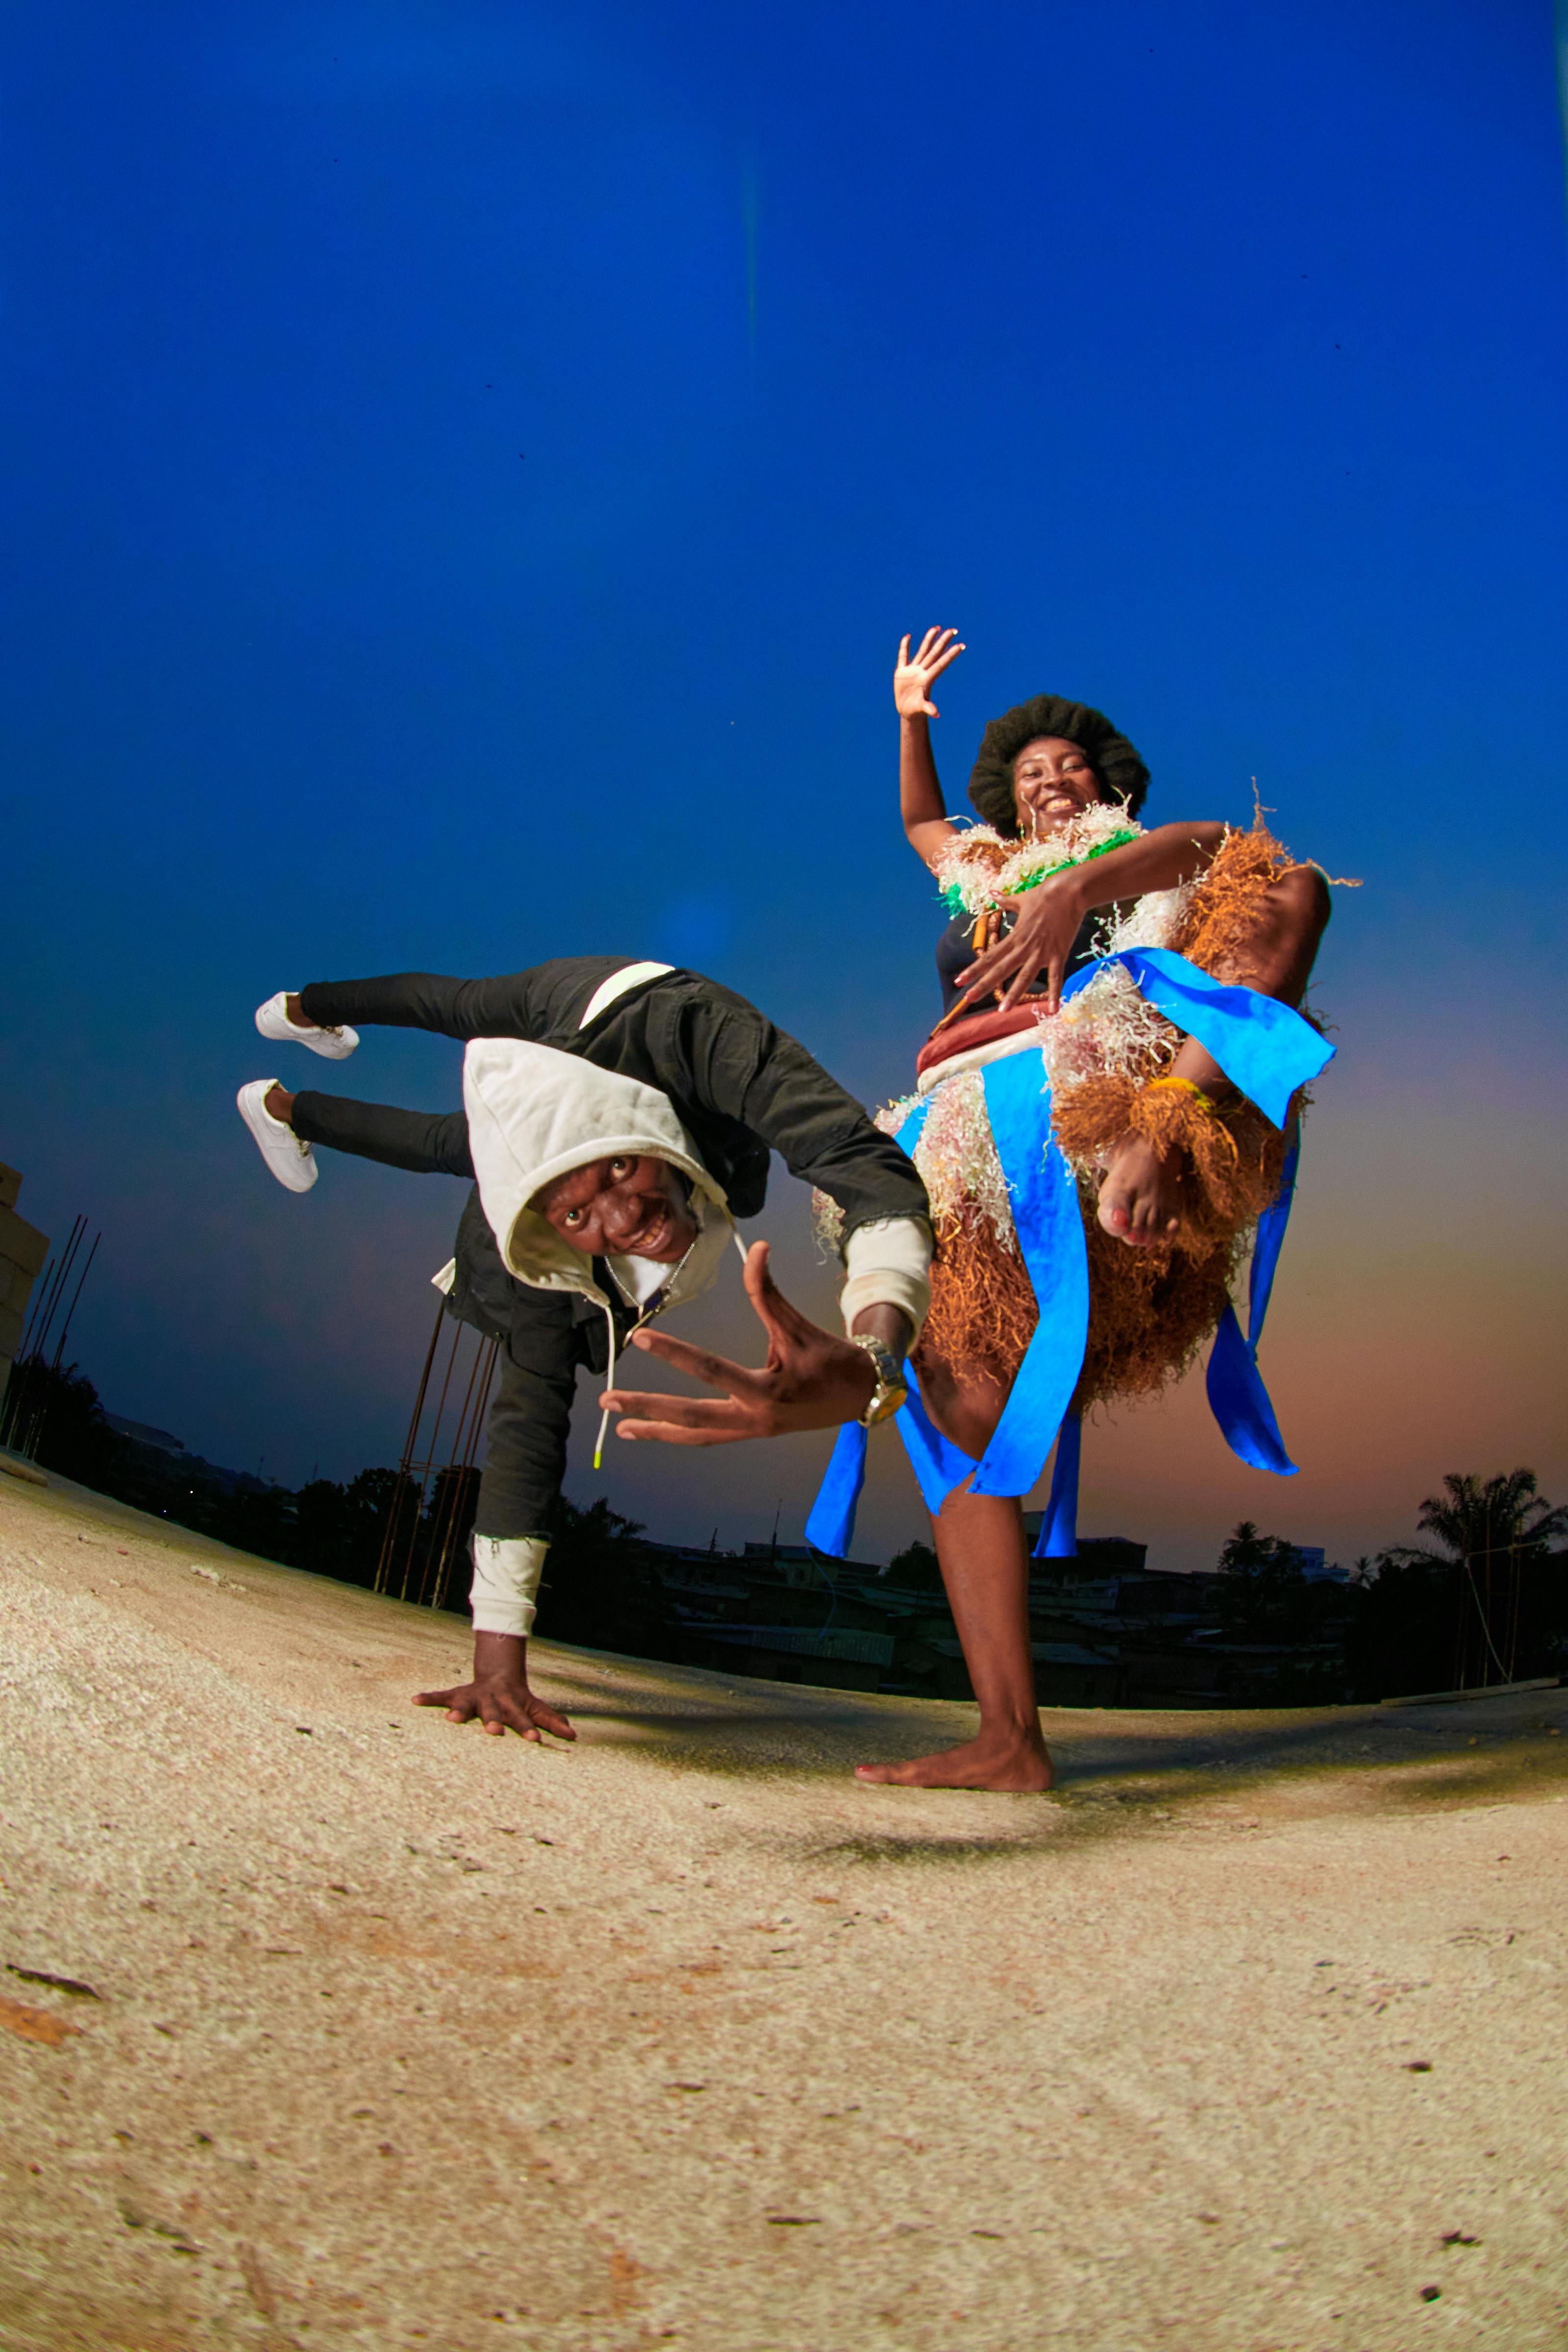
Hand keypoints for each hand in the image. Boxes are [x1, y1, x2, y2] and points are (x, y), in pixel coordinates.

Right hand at [414, 1632, 574, 1740]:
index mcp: (512, 1705)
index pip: (522, 1718)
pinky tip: (414, 1700)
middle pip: (493, 1711)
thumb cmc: (518, 1699)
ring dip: (459, 1711)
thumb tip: (574, 1736)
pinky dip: (428, 1697)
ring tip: (451, 1720)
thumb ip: (552, 1721)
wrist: (499, 1672)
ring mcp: (473, 1696)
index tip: (534, 1740)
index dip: (528, 1728)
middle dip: (493, 1721)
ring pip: (466, 1703)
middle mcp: (492, 1700)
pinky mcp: (456, 1694)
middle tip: (493, 1731)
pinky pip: (440, 1695)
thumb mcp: (536, 1707)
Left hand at [600, 1241, 877, 1445]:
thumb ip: (769, 1292)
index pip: (710, 1371)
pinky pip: (708, 1436)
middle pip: (690, 1418)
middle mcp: (755, 1418)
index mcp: (767, 1391)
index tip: (640, 1339)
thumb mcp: (799, 1324)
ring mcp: (751, 1431)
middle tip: (608, 1401)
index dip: (674, 1353)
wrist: (862, 1395)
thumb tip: (756, 1248)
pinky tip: (656, 1429)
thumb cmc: (832, 1360)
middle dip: (647, 1410)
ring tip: (621, 1427)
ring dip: (657, 1431)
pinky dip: (680, 1433)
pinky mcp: (751, 1432)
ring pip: (695, 1435)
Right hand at [894, 627, 965, 719]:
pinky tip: (908, 637)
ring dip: (929, 639)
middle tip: (953, 630)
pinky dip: (904, 647)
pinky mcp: (902, 672)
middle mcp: (923, 671)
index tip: (961, 645)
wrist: (907, 711)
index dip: (951, 654)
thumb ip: (928, 708)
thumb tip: (936, 714)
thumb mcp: (921, 708)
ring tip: (936, 628)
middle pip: (935, 653)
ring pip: (923, 651)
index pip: (942, 663)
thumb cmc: (916, 711)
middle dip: (943, 641)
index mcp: (928, 678)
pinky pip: (903, 657)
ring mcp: (913, 670)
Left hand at [953, 869, 1086, 1015]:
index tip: (959, 980)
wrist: (1069, 891)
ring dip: (1013, 994)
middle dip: (983, 985)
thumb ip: (1006, 900)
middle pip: (1000, 969)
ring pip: (1024, 977)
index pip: (989, 956)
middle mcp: (1024, 947)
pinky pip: (1056, 977)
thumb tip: (992, 893)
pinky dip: (1055, 993)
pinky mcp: (1059, 954)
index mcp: (1014, 937)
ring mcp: (1041, 952)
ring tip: (1002, 1010)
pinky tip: (1053, 1009)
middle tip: (968, 999)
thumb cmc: (1046, 894)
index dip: (973, 969)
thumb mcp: (1022, 898)